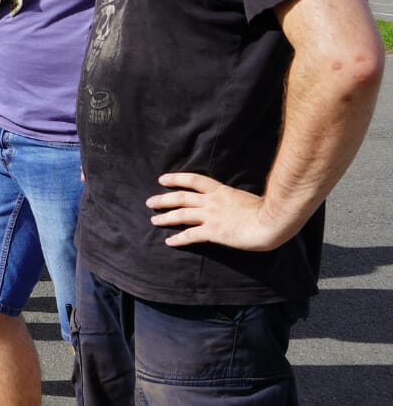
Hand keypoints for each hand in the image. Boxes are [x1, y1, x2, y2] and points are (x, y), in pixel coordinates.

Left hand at [146, 172, 287, 251]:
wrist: (270, 222)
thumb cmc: (265, 210)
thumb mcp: (244, 198)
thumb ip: (232, 199)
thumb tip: (230, 201)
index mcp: (220, 191)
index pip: (194, 180)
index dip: (176, 179)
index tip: (162, 179)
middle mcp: (211, 202)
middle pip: (181, 198)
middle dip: (163, 199)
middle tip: (150, 202)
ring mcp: (211, 216)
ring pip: (181, 214)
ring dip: (166, 217)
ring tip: (154, 220)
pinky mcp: (213, 232)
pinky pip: (191, 235)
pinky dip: (179, 239)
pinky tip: (169, 241)